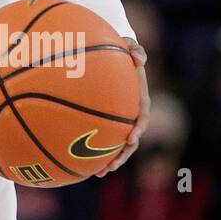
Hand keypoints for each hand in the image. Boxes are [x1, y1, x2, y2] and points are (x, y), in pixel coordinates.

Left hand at [94, 38, 148, 176]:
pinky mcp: (103, 119)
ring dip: (109, 159)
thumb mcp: (126, 45)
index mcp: (138, 97)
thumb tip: (141, 58)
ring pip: (116, 143)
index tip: (131, 138)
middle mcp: (129, 111)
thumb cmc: (118, 49)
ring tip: (98, 173)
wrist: (107, 52)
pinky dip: (92, 149)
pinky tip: (78, 160)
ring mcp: (117, 117)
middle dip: (122, 154)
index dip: (138, 128)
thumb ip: (135, 49)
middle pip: (130, 138)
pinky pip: (99, 136)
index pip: (142, 116)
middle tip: (111, 165)